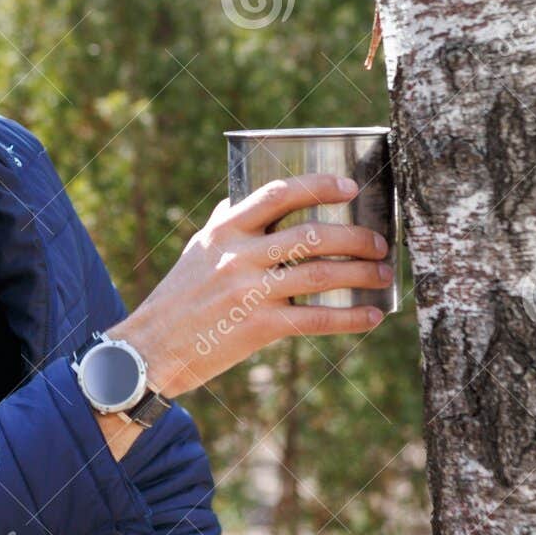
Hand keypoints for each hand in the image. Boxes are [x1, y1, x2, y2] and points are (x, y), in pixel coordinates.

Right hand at [106, 172, 392, 401]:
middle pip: (312, 235)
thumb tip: (254, 197)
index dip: (318, 186)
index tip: (350, 187)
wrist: (152, 348)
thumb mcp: (198, 250)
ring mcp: (249, 292)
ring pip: (321, 274)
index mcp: (225, 230)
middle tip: (380, 242)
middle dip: (356, 237)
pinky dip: (351, 317)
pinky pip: (316, 319)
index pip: (278, 194)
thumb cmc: (179, 296)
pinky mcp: (258, 328)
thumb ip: (228, 223)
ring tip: (384, 274)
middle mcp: (239, 255)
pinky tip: (372, 316)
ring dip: (362, 273)